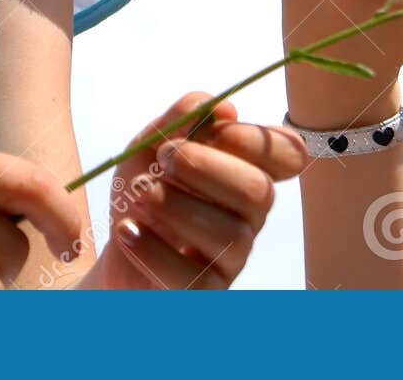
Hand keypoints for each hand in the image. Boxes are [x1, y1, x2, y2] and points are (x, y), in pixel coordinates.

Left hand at [93, 92, 308, 288]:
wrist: (113, 245)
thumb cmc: (141, 191)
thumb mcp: (150, 145)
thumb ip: (181, 119)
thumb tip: (225, 108)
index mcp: (246, 173)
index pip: (289, 156)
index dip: (253, 138)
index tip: (211, 128)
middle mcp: (248, 217)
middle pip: (258, 192)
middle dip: (206, 167)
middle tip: (164, 158)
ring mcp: (230, 259)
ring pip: (229, 234)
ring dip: (175, 206)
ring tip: (138, 195)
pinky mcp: (204, 295)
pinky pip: (193, 279)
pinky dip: (153, 249)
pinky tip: (127, 229)